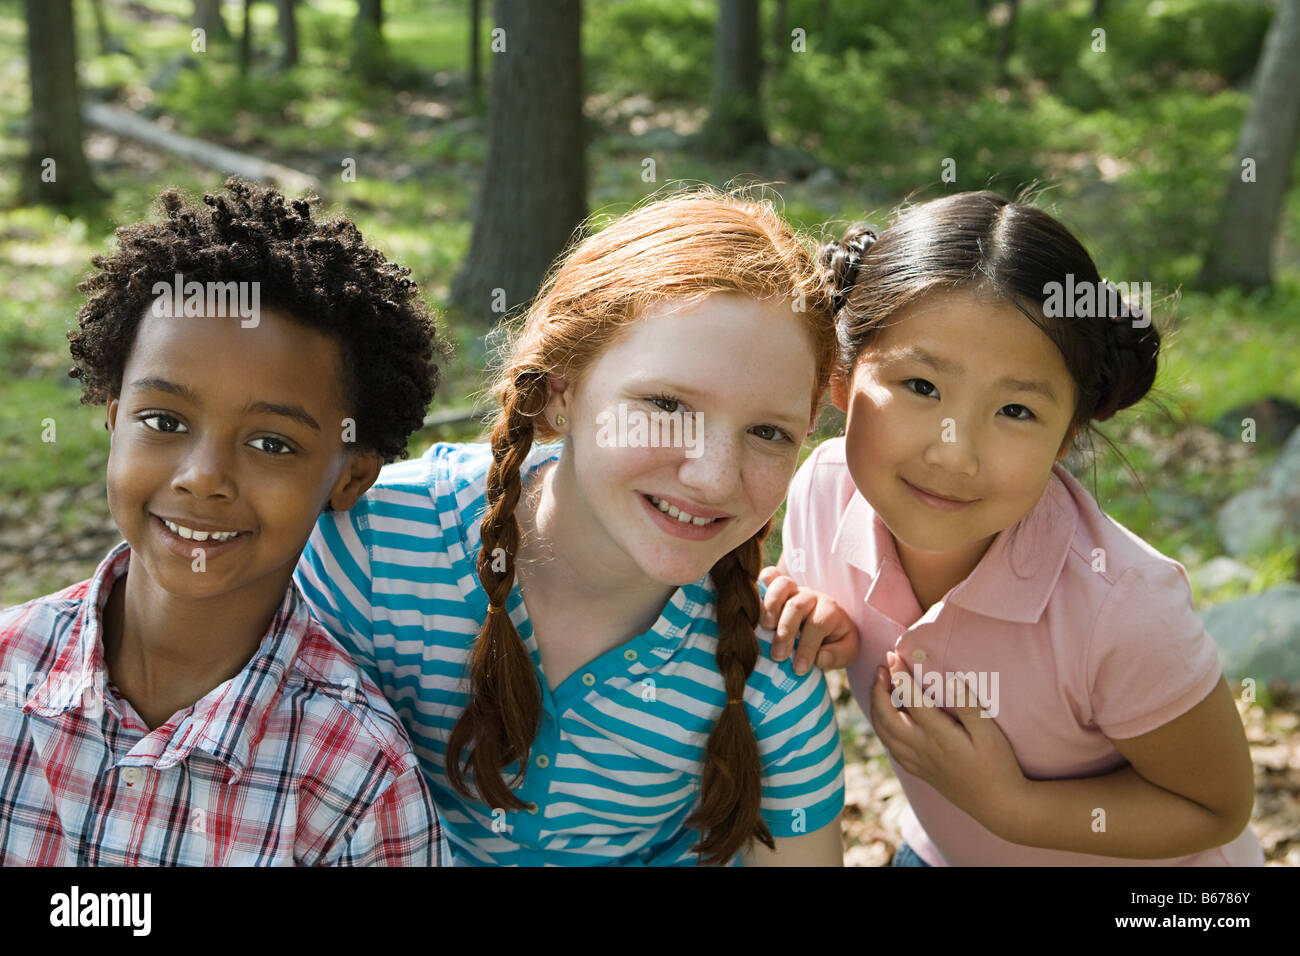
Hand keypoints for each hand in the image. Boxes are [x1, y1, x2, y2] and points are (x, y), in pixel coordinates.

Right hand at [757, 566, 859, 674]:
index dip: (807, 647)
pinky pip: (769, 576)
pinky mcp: (778, 587)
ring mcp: (794, 589)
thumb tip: (820, 658)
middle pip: (797, 606)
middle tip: (778, 656)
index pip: (818, 624)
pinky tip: (754, 604)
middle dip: (786, 632)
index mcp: (830, 611)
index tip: (799, 669)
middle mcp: (811, 597)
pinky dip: (760, 585)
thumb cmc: (834, 640)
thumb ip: (838, 656)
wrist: (827, 624)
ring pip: (782, 585)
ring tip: (765, 627)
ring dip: (770, 606)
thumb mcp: (846, 652)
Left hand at [867, 649, 1026, 836]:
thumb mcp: (989, 732)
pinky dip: (882, 729)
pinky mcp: (920, 771)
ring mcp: (917, 761)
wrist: (999, 806)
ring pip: (883, 732)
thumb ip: (968, 704)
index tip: (894, 655)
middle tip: (882, 668)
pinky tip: (888, 720)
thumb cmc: (998, 765)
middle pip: (885, 715)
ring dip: (876, 707)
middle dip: (878, 689)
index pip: (909, 698)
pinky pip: (891, 748)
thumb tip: (949, 679)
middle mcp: (921, 748)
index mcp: (937, 735)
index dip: (898, 674)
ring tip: (880, 687)